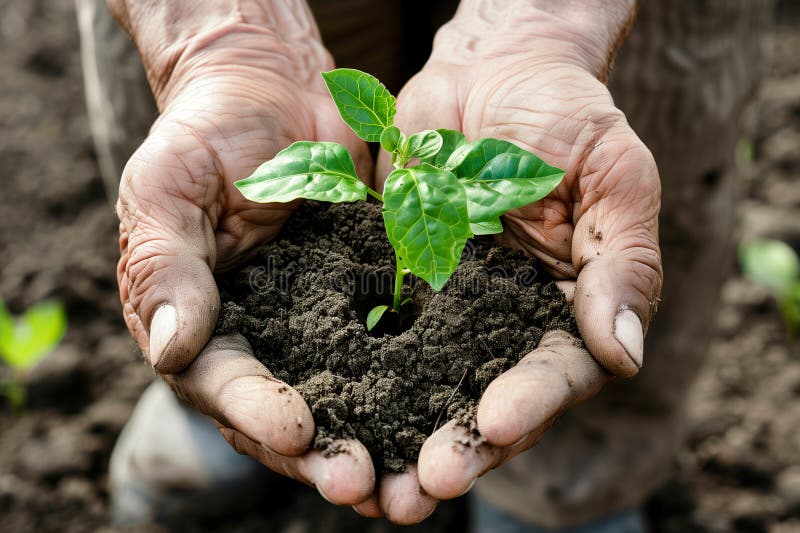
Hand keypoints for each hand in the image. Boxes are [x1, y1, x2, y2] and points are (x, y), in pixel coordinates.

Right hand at [112, 17, 374, 505]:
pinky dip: (422, 386)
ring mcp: (320, 325)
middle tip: (362, 486)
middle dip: (323, 455)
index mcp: (200, 326)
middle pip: (288, 414)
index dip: (256, 413)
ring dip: (379, 443)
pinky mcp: (372, 299)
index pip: (223, 384)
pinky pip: (398, 347)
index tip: (296, 430)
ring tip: (413, 484)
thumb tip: (168, 349)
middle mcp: (262, 341)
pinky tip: (453, 415)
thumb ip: (164, 266)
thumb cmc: (206, 133)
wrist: (273, 90)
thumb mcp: (167, 189)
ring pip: (349, 399)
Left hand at [372, 1, 661, 522]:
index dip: (530, 403)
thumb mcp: (612, 174)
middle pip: (487, 400)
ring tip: (371, 484)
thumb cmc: (562, 112)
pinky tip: (329, 414)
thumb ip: (622, 263)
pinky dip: (355, 380)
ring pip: (426, 387)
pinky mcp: (399, 287)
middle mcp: (509, 323)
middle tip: (421, 488)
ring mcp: (451, 310)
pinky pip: (376, 339)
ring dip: (400, 436)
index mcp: (571, 308)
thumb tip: (623, 356)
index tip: (493, 424)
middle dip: (458, 447)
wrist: (486, 71)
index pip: (558, 371)